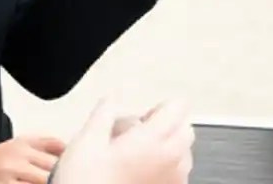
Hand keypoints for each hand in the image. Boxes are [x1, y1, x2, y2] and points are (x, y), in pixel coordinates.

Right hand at [50, 99, 193, 183]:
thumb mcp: (87, 141)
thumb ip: (104, 112)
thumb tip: (112, 98)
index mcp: (152, 141)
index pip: (178, 107)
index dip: (160, 107)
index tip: (144, 116)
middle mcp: (170, 161)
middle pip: (186, 128)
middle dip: (168, 126)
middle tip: (139, 134)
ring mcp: (173, 182)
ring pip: (184, 153)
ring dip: (168, 147)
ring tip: (137, 156)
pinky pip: (178, 175)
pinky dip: (165, 168)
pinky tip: (140, 174)